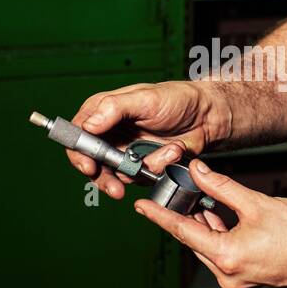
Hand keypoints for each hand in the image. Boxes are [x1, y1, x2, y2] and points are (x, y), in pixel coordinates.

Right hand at [66, 81, 226, 198]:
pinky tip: (173, 152)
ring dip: (139, 171)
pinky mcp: (142, 164)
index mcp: (104, 111)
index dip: (78, 152)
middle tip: (115, 189)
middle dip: (104, 177)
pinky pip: (140, 177)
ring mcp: (126, 150)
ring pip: (116, 175)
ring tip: (161, 158)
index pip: (78, 134)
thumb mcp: (145, 98)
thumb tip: (88, 125)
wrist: (208, 116)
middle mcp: (111, 132)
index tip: (88, 166)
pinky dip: (157, 168)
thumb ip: (114, 109)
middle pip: (91, 162)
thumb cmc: (177, 99)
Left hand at [133, 157, 286, 287]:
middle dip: (183, 215)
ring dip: (201, 224)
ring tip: (197, 198)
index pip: (182, 231)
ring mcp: (237, 278)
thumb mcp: (256, 203)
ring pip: (207, 246)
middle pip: (193, 239)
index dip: (160, 216)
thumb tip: (198, 172)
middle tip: (174, 191)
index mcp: (227, 255)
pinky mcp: (246, 277)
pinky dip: (217, 234)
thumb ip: (222, 187)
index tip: (141, 206)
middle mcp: (228, 273)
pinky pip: (221, 252)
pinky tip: (216, 215)